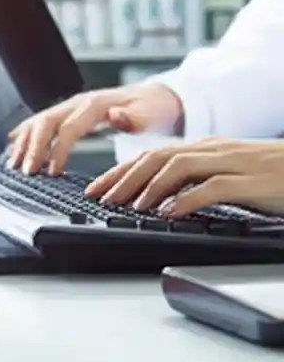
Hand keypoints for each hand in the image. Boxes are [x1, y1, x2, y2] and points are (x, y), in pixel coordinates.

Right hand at [7, 83, 182, 175]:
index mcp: (94, 104)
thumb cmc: (151, 109)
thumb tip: (115, 116)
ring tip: (13, 164)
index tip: (51, 172)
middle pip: (45, 122)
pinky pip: (39, 122)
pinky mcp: (66, 112)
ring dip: (23, 143)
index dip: (56, 150)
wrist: (154, 97)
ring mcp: (69, 107)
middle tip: (26, 171)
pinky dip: (24, 134)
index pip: (67, 128)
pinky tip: (13, 146)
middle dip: (32, 148)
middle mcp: (77, 103)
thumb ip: (132, 118)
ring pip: (38, 121)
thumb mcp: (150, 114)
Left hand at [84, 138, 283, 217]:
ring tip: (130, 206)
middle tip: (101, 198)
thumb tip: (163, 199)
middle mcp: (216, 150)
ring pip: (179, 166)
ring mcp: (236, 163)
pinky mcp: (254, 181)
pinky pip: (213, 187)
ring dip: (150, 187)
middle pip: (159, 157)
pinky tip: (170, 212)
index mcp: (208, 148)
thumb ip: (199, 181)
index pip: (154, 155)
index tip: (96, 188)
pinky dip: (187, 199)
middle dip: (125, 177)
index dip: (121, 170)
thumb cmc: (276, 177)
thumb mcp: (231, 174)